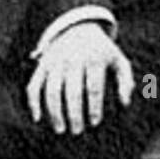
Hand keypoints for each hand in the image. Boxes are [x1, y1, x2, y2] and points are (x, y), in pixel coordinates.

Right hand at [26, 21, 133, 135]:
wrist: (77, 26)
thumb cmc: (101, 52)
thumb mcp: (118, 60)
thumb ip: (126, 80)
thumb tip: (125, 103)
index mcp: (94, 58)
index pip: (93, 87)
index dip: (94, 107)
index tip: (95, 122)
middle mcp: (72, 59)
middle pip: (72, 91)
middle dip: (74, 114)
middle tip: (77, 131)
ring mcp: (55, 62)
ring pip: (51, 90)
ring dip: (54, 112)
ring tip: (60, 129)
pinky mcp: (42, 65)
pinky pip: (34, 85)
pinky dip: (33, 102)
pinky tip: (37, 118)